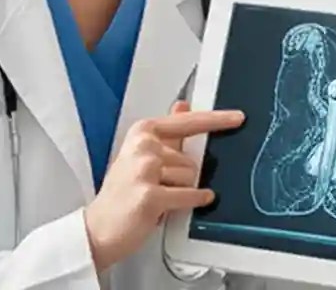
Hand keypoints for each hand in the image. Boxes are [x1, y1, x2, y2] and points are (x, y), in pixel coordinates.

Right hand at [84, 101, 243, 271]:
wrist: (98, 229)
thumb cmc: (122, 195)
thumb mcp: (141, 157)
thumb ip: (167, 133)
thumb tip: (184, 106)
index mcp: (142, 133)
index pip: (187, 122)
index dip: (215, 120)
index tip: (237, 117)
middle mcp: (143, 147)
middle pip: (191, 159)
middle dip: (182, 178)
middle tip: (158, 187)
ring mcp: (145, 170)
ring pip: (192, 178)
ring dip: (180, 192)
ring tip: (158, 198)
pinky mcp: (151, 195)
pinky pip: (189, 195)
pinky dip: (193, 201)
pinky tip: (178, 206)